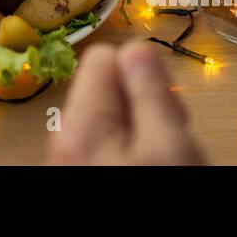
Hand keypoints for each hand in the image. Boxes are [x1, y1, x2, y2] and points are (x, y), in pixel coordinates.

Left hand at [47, 42, 205, 165]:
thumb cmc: (161, 190)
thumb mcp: (169, 143)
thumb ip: (151, 90)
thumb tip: (137, 47)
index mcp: (80, 121)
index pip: (102, 55)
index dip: (139, 69)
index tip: (165, 98)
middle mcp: (66, 135)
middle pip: (107, 87)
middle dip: (145, 102)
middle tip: (171, 135)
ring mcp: (71, 156)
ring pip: (113, 117)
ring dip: (143, 128)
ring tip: (165, 155)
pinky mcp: (82, 168)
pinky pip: (110, 143)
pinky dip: (134, 149)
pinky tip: (152, 164)